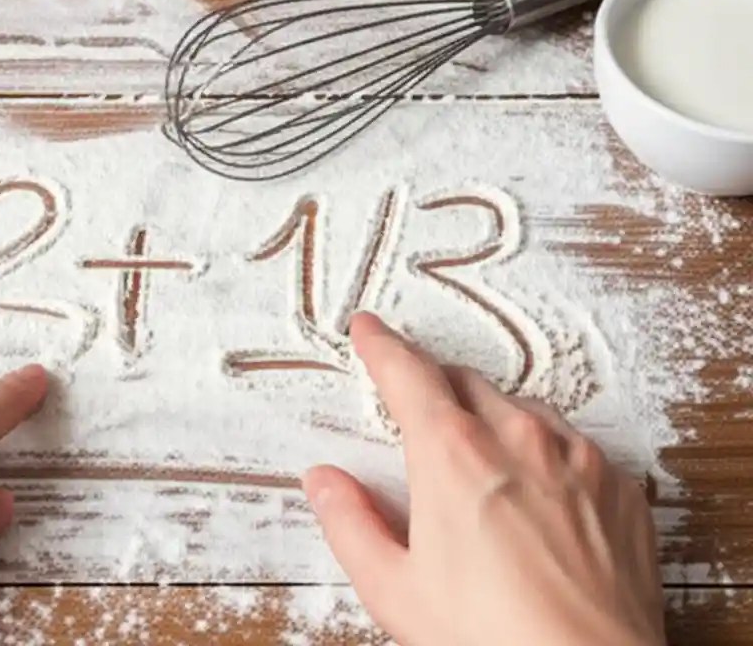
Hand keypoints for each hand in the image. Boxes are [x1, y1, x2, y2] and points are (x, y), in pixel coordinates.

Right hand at [303, 314, 663, 645]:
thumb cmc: (494, 639)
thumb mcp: (394, 589)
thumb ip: (350, 524)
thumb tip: (324, 482)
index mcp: (452, 455)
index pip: (407, 374)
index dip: (381, 346)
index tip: (369, 330)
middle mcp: (519, 439)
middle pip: (466, 382)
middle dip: (437, 388)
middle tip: (420, 416)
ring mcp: (578, 458)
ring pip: (524, 410)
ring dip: (495, 420)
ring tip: (482, 468)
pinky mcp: (620, 486)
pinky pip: (576, 446)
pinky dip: (550, 456)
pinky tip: (540, 499)